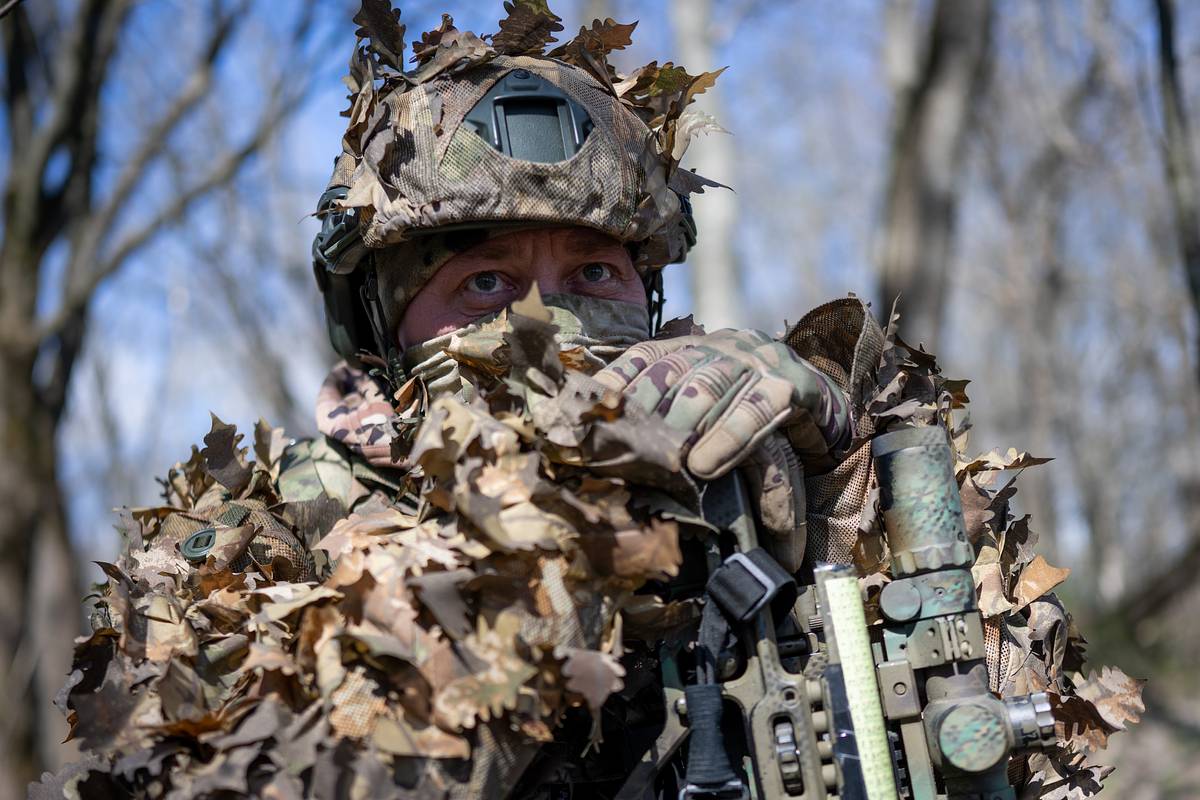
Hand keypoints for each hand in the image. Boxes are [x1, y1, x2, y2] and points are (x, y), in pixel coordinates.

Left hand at [593, 329, 850, 479]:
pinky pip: (755, 410)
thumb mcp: (710, 403)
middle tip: (619, 442)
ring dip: (681, 424)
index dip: (617, 378)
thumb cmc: (749, 408)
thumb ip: (671, 411)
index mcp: (697, 348)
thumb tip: (616, 441)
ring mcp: (757, 361)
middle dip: (644, 407)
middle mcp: (723, 347)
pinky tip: (703, 466)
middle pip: (675, 371)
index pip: (648, 355)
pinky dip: (726, 439)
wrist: (821, 401)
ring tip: (660, 457)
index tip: (587, 404)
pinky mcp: (789, 384)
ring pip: (710, 387)